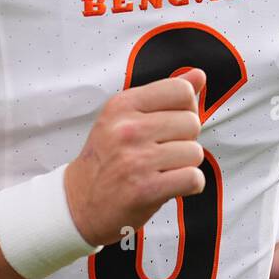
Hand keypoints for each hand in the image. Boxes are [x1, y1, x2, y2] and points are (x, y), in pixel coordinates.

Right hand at [65, 68, 206, 247]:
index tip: (170, 124)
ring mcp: (135, 159)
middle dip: (185, 139)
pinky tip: (172, 184)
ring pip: (194, 152)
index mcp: (122, 105)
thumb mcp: (125, 118)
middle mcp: (127, 129)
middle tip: (162, 152)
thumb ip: (164, 94)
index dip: (185, 108)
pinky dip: (190, 184)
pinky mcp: (145, 189)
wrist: (80, 203)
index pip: (181, 90)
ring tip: (162, 169)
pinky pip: (193, 178)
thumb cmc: (107, 158)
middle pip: (192, 122)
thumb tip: (198, 75)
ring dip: (185, 164)